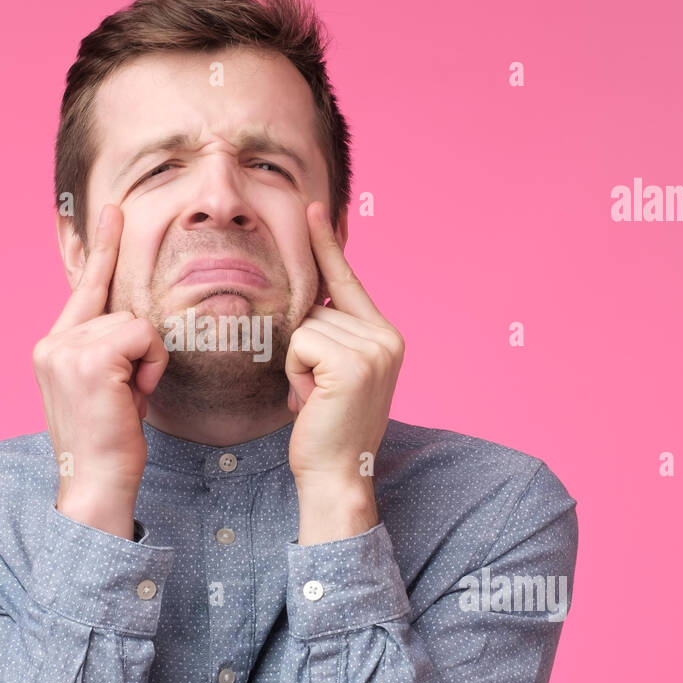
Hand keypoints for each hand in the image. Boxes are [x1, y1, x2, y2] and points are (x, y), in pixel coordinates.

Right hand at [31, 204, 168, 538]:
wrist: (95, 485)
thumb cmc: (109, 442)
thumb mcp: (108, 386)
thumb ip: (110, 349)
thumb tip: (135, 323)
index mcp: (53, 346)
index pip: (84, 287)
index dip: (102, 248)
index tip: (111, 209)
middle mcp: (51, 342)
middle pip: (123, 309)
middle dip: (141, 353)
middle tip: (127, 396)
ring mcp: (63, 348)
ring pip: (136, 323)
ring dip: (147, 363)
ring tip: (128, 400)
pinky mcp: (87, 358)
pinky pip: (143, 336)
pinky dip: (151, 366)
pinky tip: (134, 396)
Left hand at [285, 201, 403, 543]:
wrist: (339, 475)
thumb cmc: (326, 429)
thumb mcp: (331, 373)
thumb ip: (329, 335)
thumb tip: (306, 300)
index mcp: (384, 335)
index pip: (347, 279)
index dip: (327, 245)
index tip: (313, 207)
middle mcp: (386, 336)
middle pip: (315, 307)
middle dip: (302, 350)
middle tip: (317, 393)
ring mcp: (374, 347)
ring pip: (305, 326)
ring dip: (298, 365)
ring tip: (316, 398)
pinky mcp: (354, 362)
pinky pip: (301, 343)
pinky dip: (296, 373)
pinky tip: (313, 400)